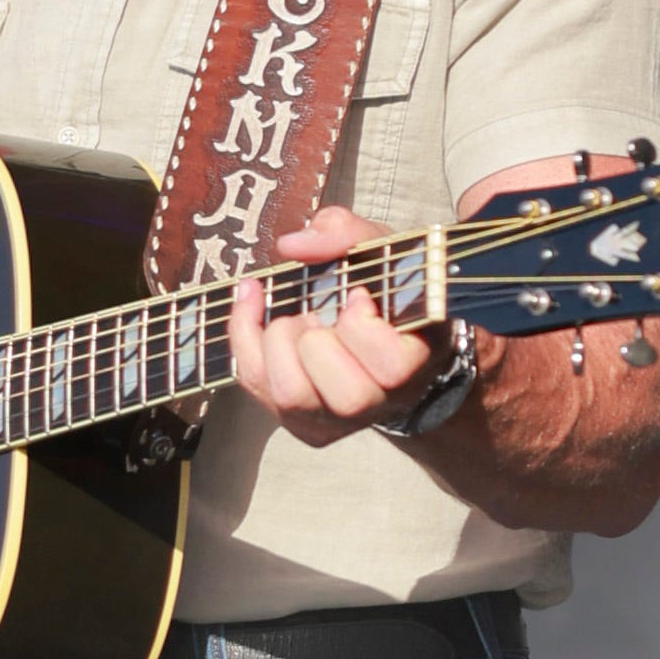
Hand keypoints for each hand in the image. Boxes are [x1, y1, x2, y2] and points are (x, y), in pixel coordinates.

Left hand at [229, 207, 445, 446]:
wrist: (376, 333)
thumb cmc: (381, 291)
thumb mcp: (378, 250)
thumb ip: (346, 234)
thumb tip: (293, 246)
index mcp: (416, 363)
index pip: (392, 367)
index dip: (363, 327)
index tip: (357, 296)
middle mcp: (381, 403)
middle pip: (346, 394)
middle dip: (316, 339)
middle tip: (318, 313)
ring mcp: (338, 421)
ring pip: (293, 396)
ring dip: (279, 343)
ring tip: (291, 320)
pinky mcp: (302, 424)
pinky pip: (257, 385)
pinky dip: (244, 337)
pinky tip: (251, 306)